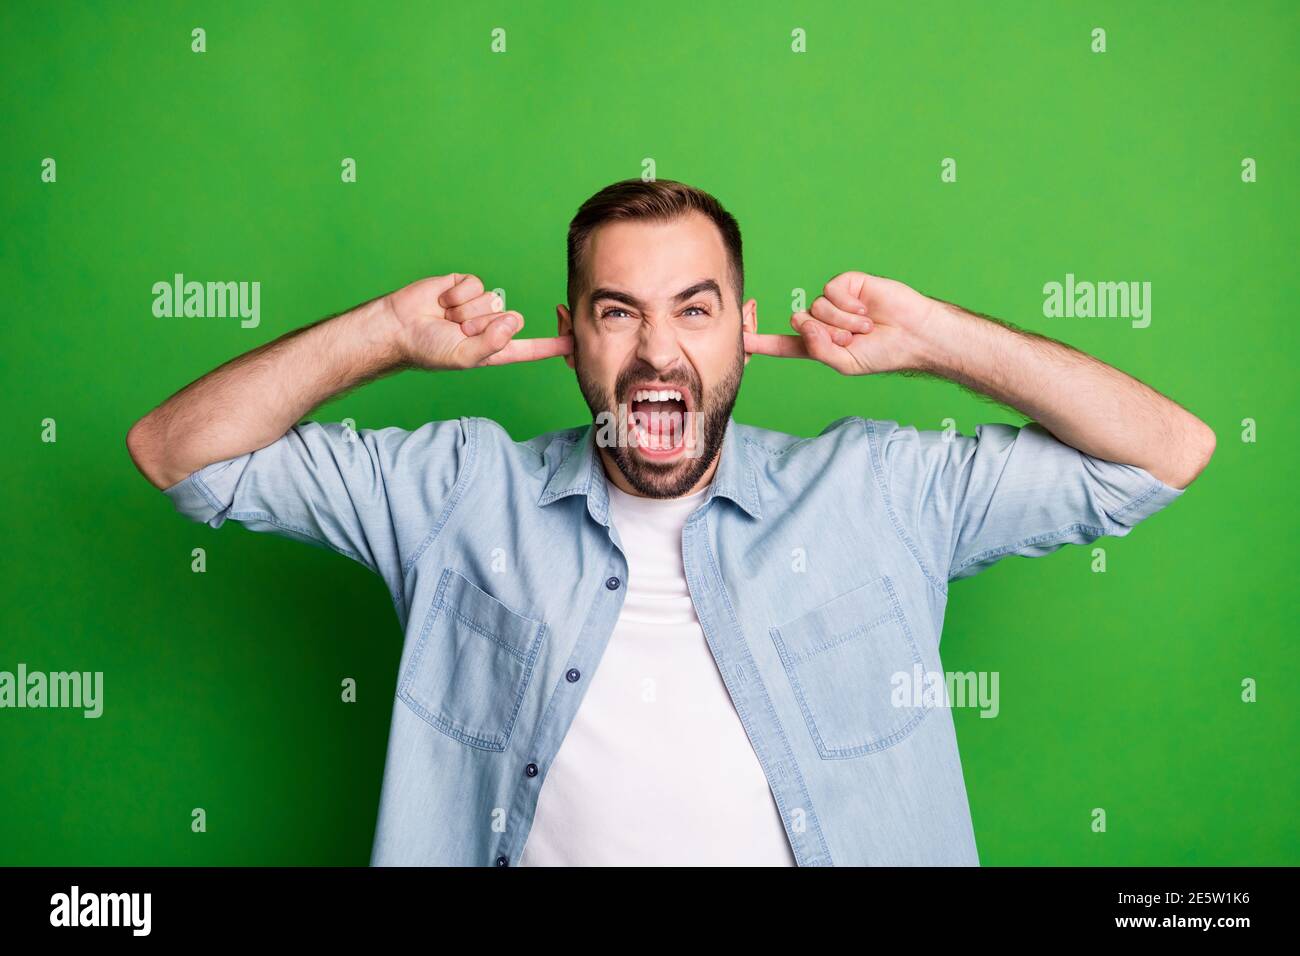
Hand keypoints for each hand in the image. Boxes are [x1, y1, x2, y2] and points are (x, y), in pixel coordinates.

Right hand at [385, 274, 572, 369]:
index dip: (552, 345)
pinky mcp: (466, 285)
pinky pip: (475, 285)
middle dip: (481, 325)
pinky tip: (442, 302)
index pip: (528, 348)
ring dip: (466, 311)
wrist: (398, 327)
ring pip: (492, 301)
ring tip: (446, 318)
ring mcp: (479, 304)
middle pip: (509, 319)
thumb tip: (514, 320)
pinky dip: (458, 295)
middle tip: (456, 330)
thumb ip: (492, 344)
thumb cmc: (428, 348)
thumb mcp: (464, 356)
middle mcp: (490, 326)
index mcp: (493, 349)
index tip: (575, 342)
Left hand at [744, 271, 939, 374]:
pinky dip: (847, 304)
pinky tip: (866, 309)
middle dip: (827, 333)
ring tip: (866, 326)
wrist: (914, 335)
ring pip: (816, 307)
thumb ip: (818, 349)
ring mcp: (835, 302)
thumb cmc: (883, 353)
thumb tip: (801, 321)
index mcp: (821, 345)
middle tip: (854, 339)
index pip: (785, 344)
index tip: (739, 341)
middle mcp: (824, 322)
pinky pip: (830, 291)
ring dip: (841, 321)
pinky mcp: (847, 285)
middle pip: (800, 322)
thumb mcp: (845, 363)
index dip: (762, 343)